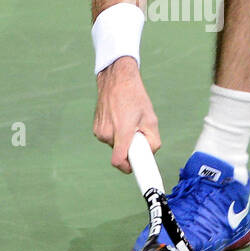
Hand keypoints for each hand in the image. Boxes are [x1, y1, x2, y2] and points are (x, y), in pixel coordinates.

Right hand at [92, 57, 159, 172]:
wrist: (116, 80)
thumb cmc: (135, 97)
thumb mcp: (151, 118)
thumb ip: (153, 140)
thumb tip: (149, 153)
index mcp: (121, 131)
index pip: (119, 161)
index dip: (129, 168)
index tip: (136, 170)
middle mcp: (107, 133)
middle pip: (121, 153)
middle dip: (130, 148)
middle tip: (137, 134)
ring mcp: (99, 131)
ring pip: (114, 146)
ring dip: (123, 140)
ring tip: (127, 122)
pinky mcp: (96, 128)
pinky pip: (109, 139)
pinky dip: (116, 134)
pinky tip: (119, 119)